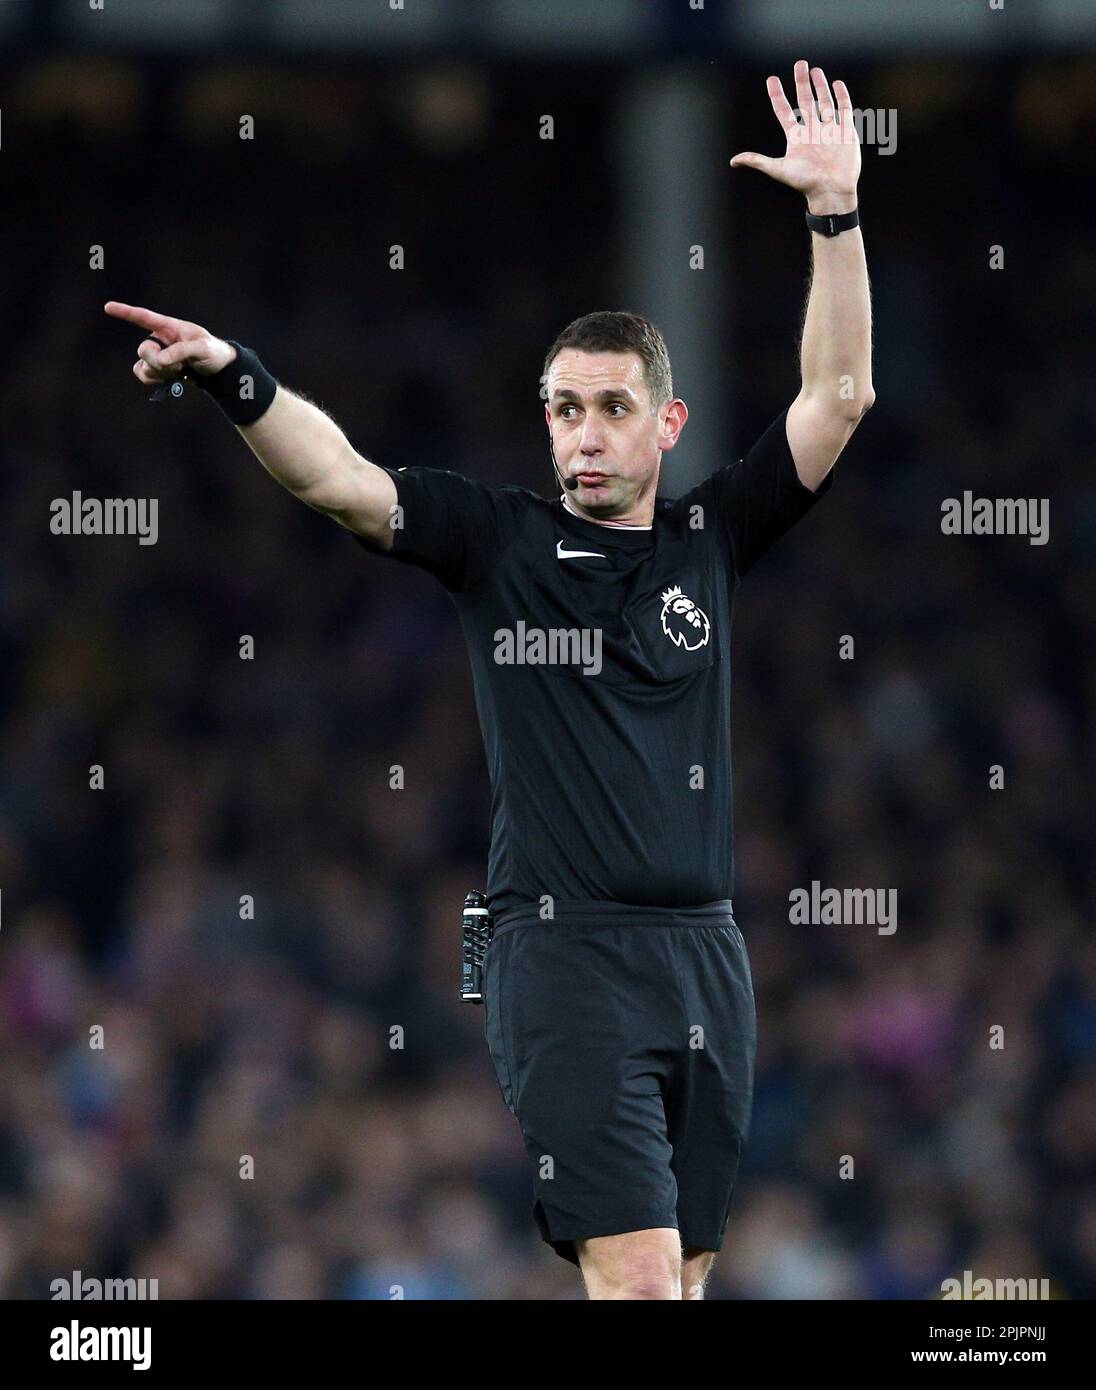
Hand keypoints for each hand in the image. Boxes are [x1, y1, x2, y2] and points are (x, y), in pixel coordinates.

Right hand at [103, 301, 236, 386]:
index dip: (125, 312)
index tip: (107, 307)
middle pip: (143, 350)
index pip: (144, 317)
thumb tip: (159, 360)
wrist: (218, 369)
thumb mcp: (203, 348)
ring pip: (143, 365)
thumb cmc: (213, 352)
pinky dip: (153, 378)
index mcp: (169, 326)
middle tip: (180, 365)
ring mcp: (157, 354)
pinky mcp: (157, 368)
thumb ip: (181, 351)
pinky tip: (169, 378)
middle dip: (158, 361)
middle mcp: (159, 338)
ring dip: (161, 372)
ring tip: (180, 370)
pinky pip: (143, 374)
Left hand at [729, 60, 860, 214]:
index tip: (772, 79)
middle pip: (805, 101)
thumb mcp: (779, 169)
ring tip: (815, 70)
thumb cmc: (805, 182)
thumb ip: (758, 161)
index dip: (777, 95)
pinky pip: (843, 109)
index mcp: (795, 137)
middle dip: (801, 82)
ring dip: (820, 86)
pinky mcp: (845, 131)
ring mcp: (828, 130)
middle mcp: (811, 131)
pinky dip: (841, 96)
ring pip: (823, 102)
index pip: (784, 111)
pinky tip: (836, 83)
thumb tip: (734, 161)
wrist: (831, 191)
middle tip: (799, 64)